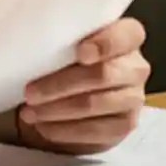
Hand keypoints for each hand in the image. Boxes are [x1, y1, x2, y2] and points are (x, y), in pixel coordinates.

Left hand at [17, 18, 150, 154]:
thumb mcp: (67, 41)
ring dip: (56, 110)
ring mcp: (134, 97)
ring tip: (29, 112)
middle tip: (30, 92)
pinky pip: (94, 130)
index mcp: (127, 36)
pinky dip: (64, 130)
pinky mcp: (125, 125)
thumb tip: (30, 34)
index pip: (128, 35)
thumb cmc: (67, 60)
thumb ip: (62, 35)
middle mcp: (136, 67)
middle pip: (103, 74)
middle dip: (61, 84)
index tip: (80, 53)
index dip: (106, 43)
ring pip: (94, 104)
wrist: (74, 97)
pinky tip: (43, 126)